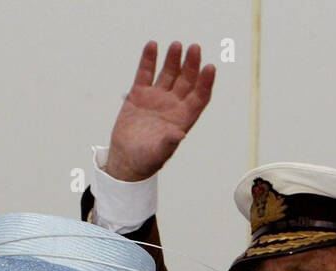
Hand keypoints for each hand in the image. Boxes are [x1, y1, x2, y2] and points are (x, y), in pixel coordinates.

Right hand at [104, 40, 215, 182]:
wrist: (125, 160)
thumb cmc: (145, 160)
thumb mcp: (158, 154)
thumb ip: (169, 143)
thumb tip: (179, 135)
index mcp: (182, 118)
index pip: (199, 96)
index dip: (205, 83)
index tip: (210, 68)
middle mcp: (172, 105)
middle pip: (186, 81)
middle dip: (191, 65)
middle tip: (194, 48)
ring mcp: (156, 98)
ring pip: (168, 73)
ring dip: (173, 59)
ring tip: (176, 45)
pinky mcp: (139, 95)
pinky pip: (145, 73)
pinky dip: (148, 60)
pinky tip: (152, 46)